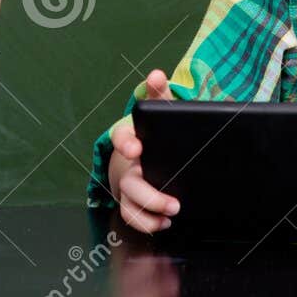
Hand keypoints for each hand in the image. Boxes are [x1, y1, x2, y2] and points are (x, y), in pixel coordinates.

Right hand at [107, 69, 179, 233]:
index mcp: (132, 139)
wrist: (148, 155)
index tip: (136, 147)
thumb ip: (159, 93)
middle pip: (129, 182)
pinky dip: (148, 223)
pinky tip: (166, 221)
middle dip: (148, 194)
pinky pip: (133, 218)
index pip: (121, 137)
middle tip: (173, 201)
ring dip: (150, 213)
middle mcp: (128, 166)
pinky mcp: (133, 204)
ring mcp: (129, 187)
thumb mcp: (159, 110)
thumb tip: (156, 73)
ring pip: (129, 205)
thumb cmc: (155, 133)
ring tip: (174, 212)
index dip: (125, 143)